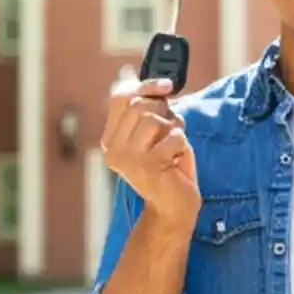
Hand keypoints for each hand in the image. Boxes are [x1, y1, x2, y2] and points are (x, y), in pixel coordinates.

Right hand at [101, 77, 200, 231]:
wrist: (174, 209)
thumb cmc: (169, 170)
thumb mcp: (156, 136)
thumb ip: (151, 112)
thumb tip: (161, 84)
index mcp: (111, 140)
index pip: (120, 98)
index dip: (145, 85)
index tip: (167, 85)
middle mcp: (114, 149)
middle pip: (141, 105)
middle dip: (165, 112)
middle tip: (172, 131)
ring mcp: (128, 158)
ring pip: (155, 119)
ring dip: (174, 130)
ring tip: (173, 149)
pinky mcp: (148, 166)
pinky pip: (174, 137)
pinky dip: (182, 145)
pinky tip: (176, 162)